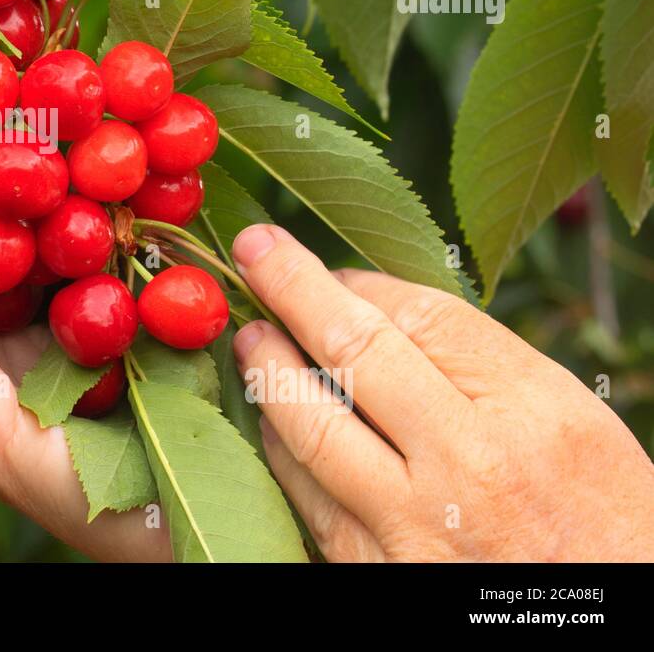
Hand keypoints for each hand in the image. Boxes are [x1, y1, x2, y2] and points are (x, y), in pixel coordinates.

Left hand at [229, 224, 653, 561]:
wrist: (616, 625)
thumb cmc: (610, 531)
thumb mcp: (581, 430)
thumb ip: (490, 372)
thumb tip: (389, 313)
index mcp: (533, 411)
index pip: (422, 314)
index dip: (359, 280)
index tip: (329, 266)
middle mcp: (470, 463)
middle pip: (354, 348)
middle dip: (291, 288)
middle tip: (253, 253)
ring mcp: (416, 526)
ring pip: (311, 426)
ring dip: (267, 371)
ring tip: (250, 336)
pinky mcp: (377, 576)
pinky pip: (310, 501)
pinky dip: (283, 453)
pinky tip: (272, 424)